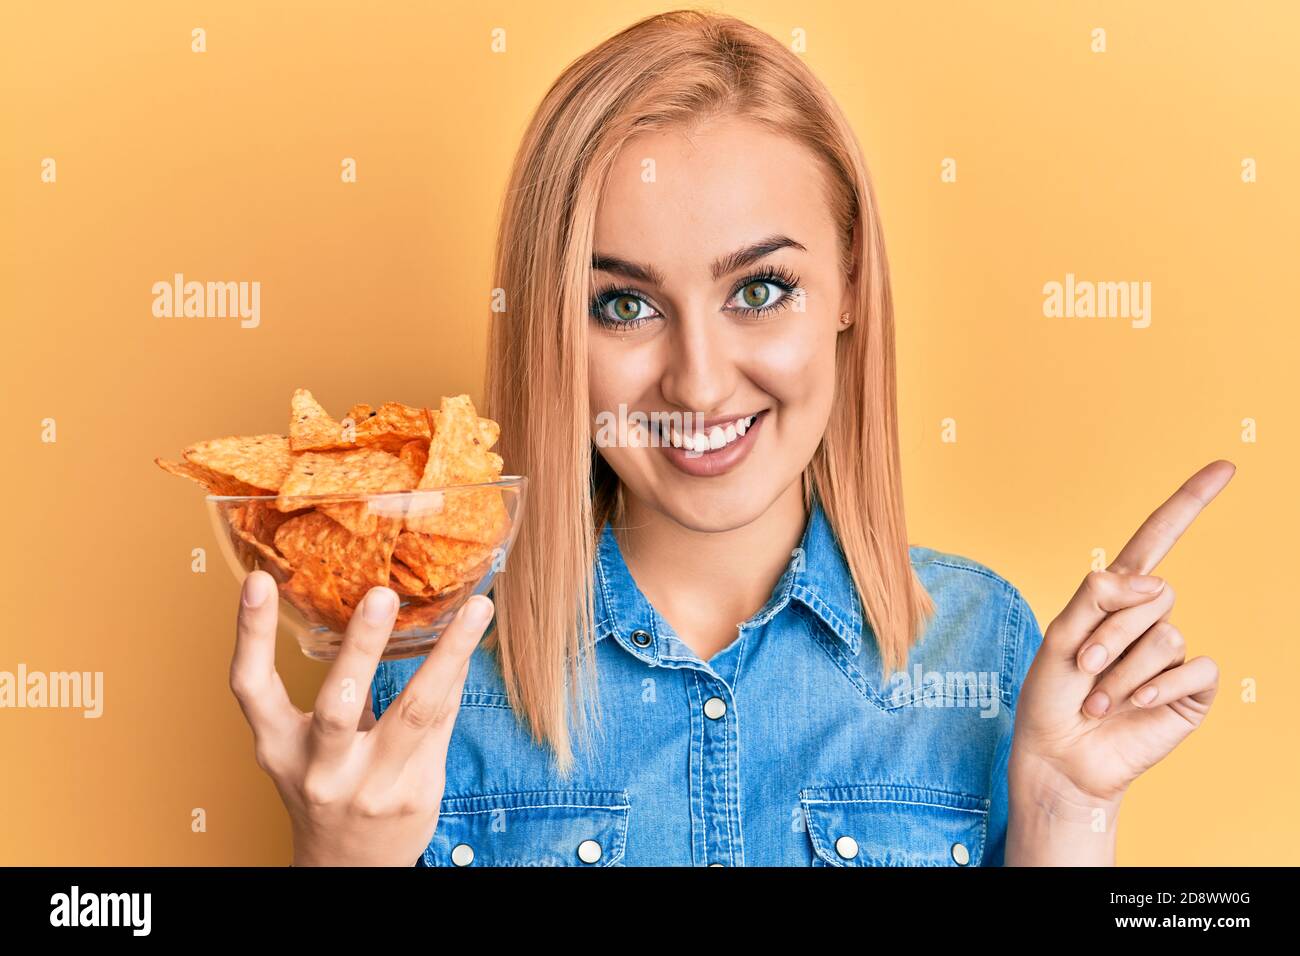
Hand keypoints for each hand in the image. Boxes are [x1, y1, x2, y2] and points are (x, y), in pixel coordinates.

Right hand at [229, 571, 492, 865]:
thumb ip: (329, 691)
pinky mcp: (416, 793)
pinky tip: (474, 640)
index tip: (257, 581)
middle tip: (381, 594)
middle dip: (361, 648)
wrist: (349, 869)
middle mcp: (321, 770)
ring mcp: (372, 786)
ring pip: (416, 713)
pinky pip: (443, 723)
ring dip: (449, 655)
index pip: (251, 688)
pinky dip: (457, 678)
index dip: (250, 634)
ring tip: (475, 611)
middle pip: (338, 705)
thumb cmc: (327, 788)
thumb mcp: (303, 749)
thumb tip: (365, 606)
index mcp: (280, 749)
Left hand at [1009, 460, 1233, 845]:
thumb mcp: (1061, 635)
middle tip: (1084, 668)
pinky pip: (1192, 666)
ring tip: (1099, 697)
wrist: (1060, 756)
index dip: (1190, 502)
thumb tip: (1150, 579)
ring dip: (1123, 669)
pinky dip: (1158, 685)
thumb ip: (1098, 596)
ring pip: (1165, 634)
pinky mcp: (1191, 688)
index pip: (1156, 539)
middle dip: (1110, 632)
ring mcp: (1172, 653)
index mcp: (1114, 597)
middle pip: (1152, 593)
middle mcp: (1148, 618)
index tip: (1226, 466)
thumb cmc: (1052, 696)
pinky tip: (1136, 705)